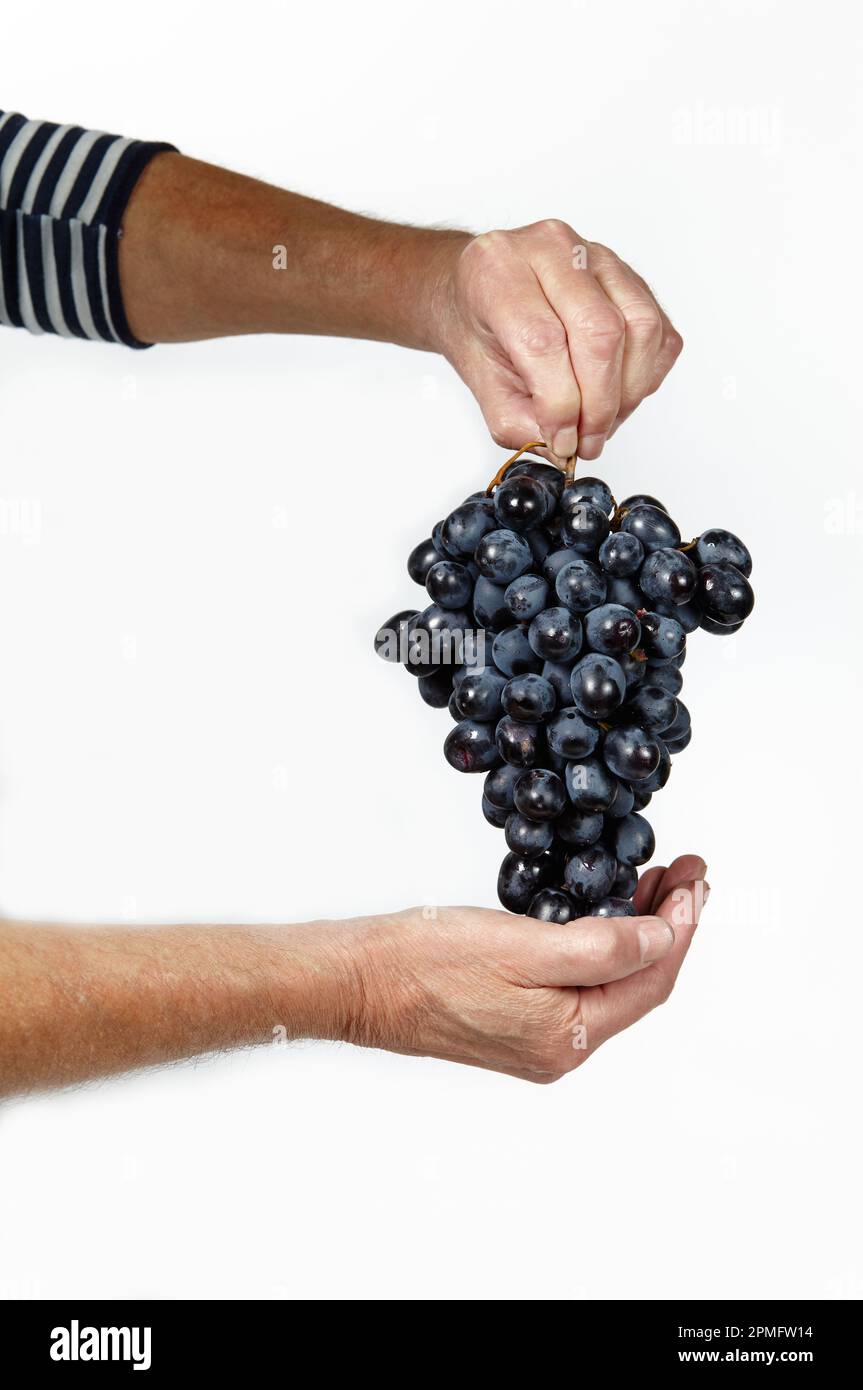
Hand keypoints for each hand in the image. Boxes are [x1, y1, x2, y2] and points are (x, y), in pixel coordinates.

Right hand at [347, 854, 706, 1082]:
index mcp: (568, 1038)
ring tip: (655, 882)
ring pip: (609, 984)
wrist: (357, 981)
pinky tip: (601, 912)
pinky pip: (578, 984)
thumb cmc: (425, 960)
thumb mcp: (522, 945)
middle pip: (636, 985)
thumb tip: (664, 939)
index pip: (650, 980)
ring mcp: (536, 1040)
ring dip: (637, 933)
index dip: (681, 928)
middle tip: (687, 873)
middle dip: (668, 927)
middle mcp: (559, 1050)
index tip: (697, 880)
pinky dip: (601, 944)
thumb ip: (601, 947)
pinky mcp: (515, 1022)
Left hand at [433, 220, 682, 463]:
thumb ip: (517, 420)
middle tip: (587, 441)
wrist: (484, 290)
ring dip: (628, 393)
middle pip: (600, 331)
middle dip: (599, 404)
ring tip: (601, 420)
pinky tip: (616, 393)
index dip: (560, 404)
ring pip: (640, 328)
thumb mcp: (480, 381)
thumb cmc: (481, 328)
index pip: (544, 340)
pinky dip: (644, 377)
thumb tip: (562, 447)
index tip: (562, 441)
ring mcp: (598, 255)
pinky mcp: (632, 276)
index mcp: (499, 268)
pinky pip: (659, 332)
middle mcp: (551, 247)